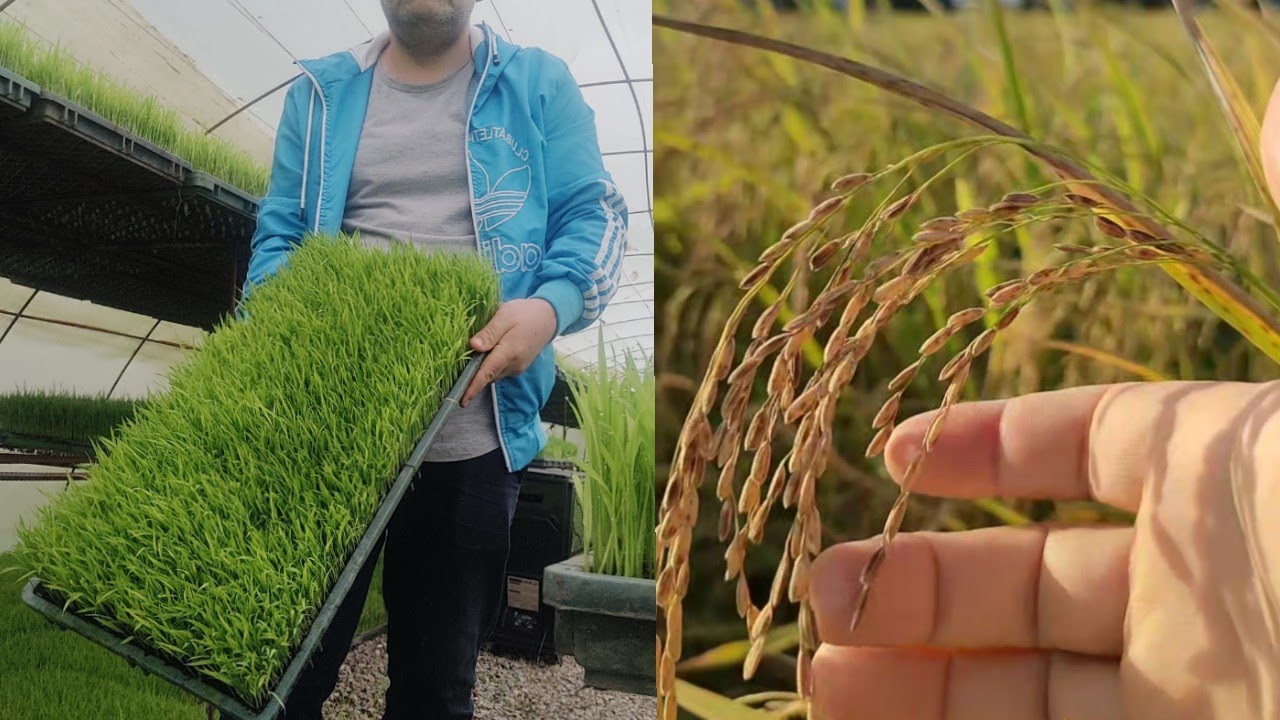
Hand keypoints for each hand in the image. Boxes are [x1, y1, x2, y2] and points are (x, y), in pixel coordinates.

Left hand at [461, 298, 557, 406]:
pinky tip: (485, 353)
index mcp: (509, 353)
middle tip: (454, 367)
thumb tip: (473, 346)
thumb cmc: (525, 314)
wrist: (548, 317)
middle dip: (472, 375)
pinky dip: (489, 365)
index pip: (486, 374)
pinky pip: (499, 369)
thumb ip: (489, 333)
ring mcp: (517, 368)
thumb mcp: (504, 316)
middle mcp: (514, 365)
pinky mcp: (518, 366)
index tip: (461, 400)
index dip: (473, 388)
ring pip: (492, 373)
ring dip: (481, 368)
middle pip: (487, 375)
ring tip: (469, 356)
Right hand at [809, 382, 1279, 719]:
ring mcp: (1183, 699)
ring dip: (915, 680)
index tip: (895, 454)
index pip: (1088, 454)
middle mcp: (1194, 598)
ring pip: (1022, 690)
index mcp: (1216, 492)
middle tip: (826, 598)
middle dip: (918, 588)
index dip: (988, 446)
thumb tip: (1134, 230)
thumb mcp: (1251, 437)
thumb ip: (1164, 380)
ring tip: (824, 677)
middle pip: (1030, 589)